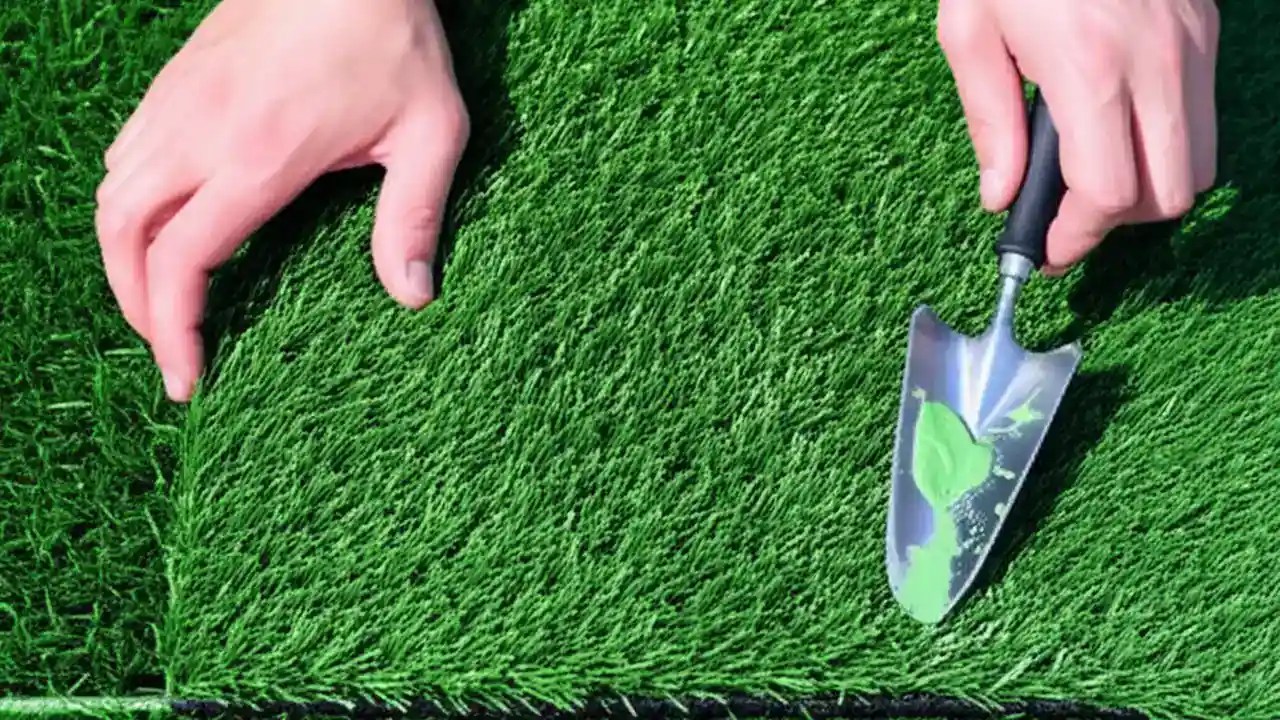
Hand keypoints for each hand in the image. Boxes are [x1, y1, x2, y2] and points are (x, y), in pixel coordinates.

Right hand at [95, 0, 469, 401]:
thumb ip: (413, 214)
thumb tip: (413, 295)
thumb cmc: (392, 36)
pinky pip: (125, 151)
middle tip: (169, 348)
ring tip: (158, 298)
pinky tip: (162, 222)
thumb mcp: (430, 130)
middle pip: (123, 235)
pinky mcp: (176, 79)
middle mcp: (199, 132)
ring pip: (111, 192)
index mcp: (257, 158)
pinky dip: (126, 202)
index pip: (182, 263)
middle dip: (133, 304)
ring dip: (122, 255)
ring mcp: (178, 101)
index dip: (173, 332)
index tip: (187, 379)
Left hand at [936, 0, 1218, 273]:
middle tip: (1068, 219)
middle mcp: (1156, 61)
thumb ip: (987, 123)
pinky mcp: (1206, 26)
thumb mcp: (969, 33)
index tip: (1045, 249)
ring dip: (1149, 187)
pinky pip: (1203, 113)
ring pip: (1202, 161)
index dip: (1078, 238)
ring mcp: (1192, 42)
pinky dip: (1166, 142)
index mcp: (1088, 69)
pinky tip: (1116, 127)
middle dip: (1118, 223)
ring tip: (1091, 176)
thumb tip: (1000, 196)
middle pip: (1172, 193)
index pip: (1109, 193)